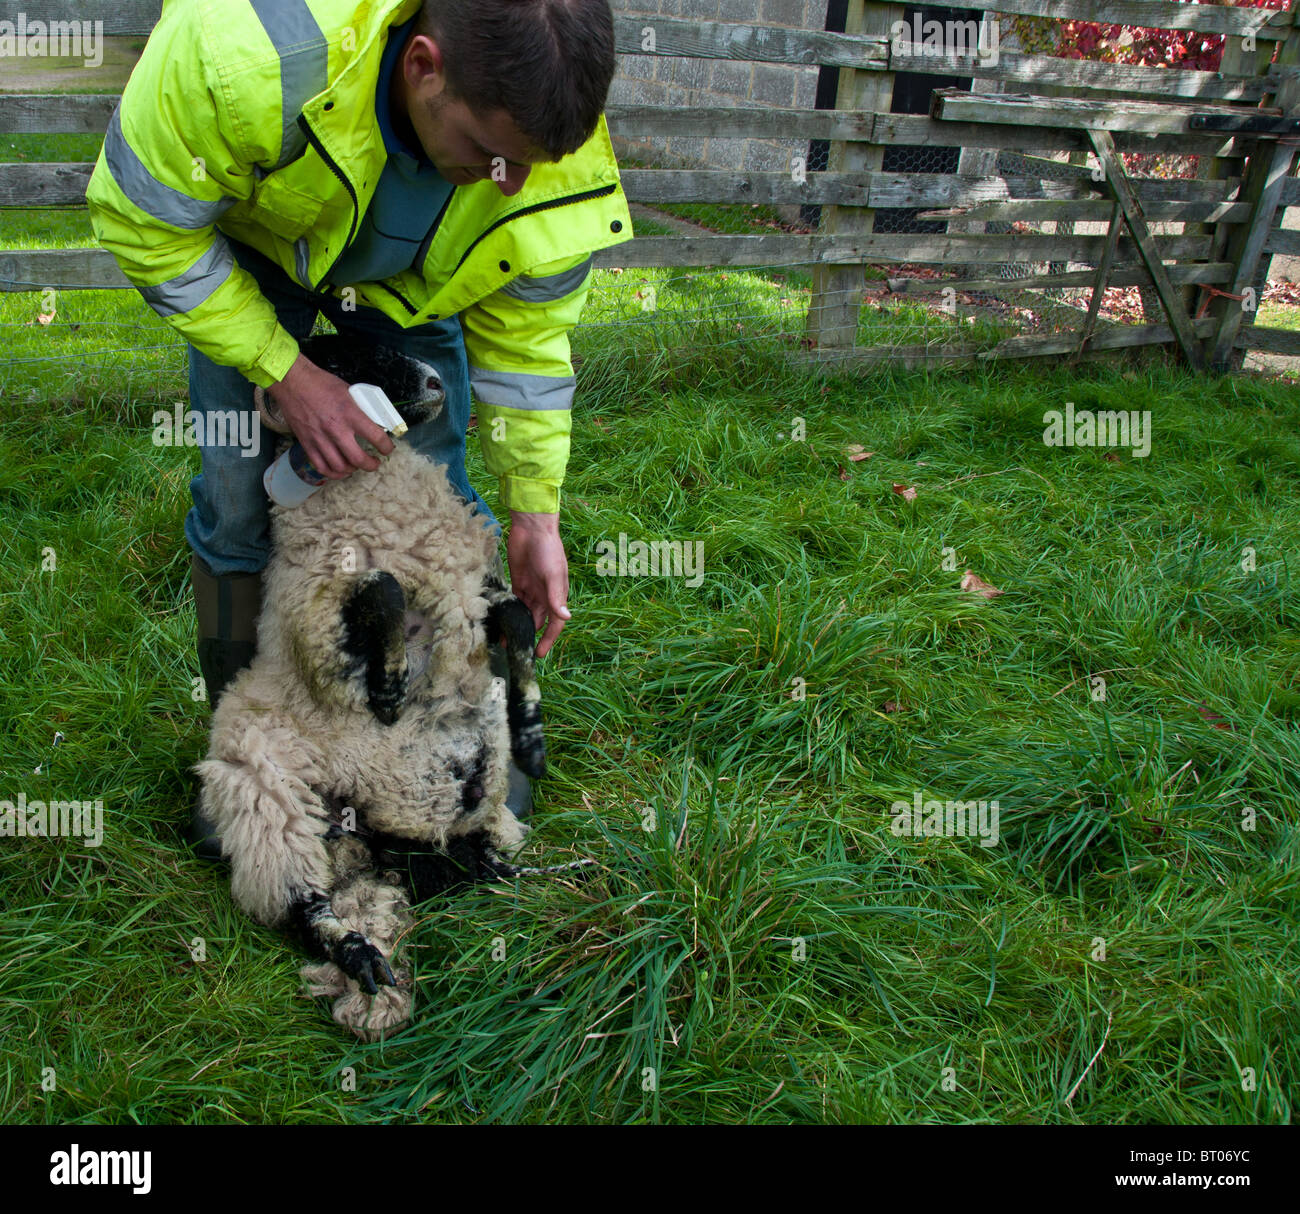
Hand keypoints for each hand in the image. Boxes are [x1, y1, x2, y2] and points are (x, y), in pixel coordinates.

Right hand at [268, 352, 393, 478]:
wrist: (292, 382)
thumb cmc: (321, 383)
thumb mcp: (349, 391)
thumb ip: (360, 409)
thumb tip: (374, 421)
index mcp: (350, 413)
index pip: (376, 437)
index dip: (387, 447)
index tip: (388, 449)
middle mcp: (336, 429)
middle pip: (358, 459)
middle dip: (371, 465)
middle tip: (375, 462)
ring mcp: (320, 438)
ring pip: (340, 467)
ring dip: (353, 470)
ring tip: (357, 466)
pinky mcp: (306, 443)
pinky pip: (321, 466)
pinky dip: (333, 473)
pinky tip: (340, 470)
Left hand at [506, 510, 569, 657]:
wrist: (532, 528)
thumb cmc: (548, 550)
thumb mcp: (553, 575)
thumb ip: (556, 597)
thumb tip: (565, 618)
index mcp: (556, 596)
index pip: (554, 624)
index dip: (548, 640)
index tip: (538, 654)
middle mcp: (544, 596)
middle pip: (537, 621)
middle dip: (529, 635)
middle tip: (516, 651)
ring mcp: (530, 589)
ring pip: (524, 613)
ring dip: (517, 626)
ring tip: (504, 641)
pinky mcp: (517, 582)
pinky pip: (513, 601)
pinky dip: (508, 611)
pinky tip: (499, 621)